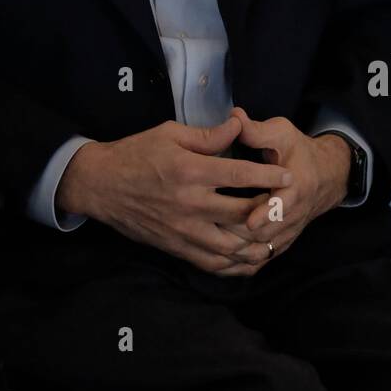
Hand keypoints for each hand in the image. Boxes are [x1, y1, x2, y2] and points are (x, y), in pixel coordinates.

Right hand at [55, 114, 294, 276]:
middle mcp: (191, 204)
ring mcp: (184, 230)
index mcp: (190, 171)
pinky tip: (250, 260)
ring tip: (277, 235)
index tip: (289, 175)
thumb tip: (238, 125)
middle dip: (271, 211)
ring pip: (232, 245)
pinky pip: (213, 263)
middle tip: (289, 206)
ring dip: (259, 243)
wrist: (101, 185)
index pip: (240, 174)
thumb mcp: (170, 133)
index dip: (269, 175)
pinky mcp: (177, 247)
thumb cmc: (135, 153)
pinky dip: (235, 265)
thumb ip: (207, 135)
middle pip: (243, 213)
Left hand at [216, 110, 349, 262]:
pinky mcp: (282, 242)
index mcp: (297, 186)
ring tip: (211, 240)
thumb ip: (257, 130)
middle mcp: (294, 214)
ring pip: (264, 250)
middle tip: (214, 228)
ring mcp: (289, 232)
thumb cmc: (299, 151)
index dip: (266, 214)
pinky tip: (219, 257)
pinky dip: (243, 261)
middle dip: (242, 233)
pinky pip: (263, 259)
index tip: (248, 220)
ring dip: (240, 248)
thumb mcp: (282, 133)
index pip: (283, 205)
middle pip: (268, 233)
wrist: (326, 176)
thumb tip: (234, 117)